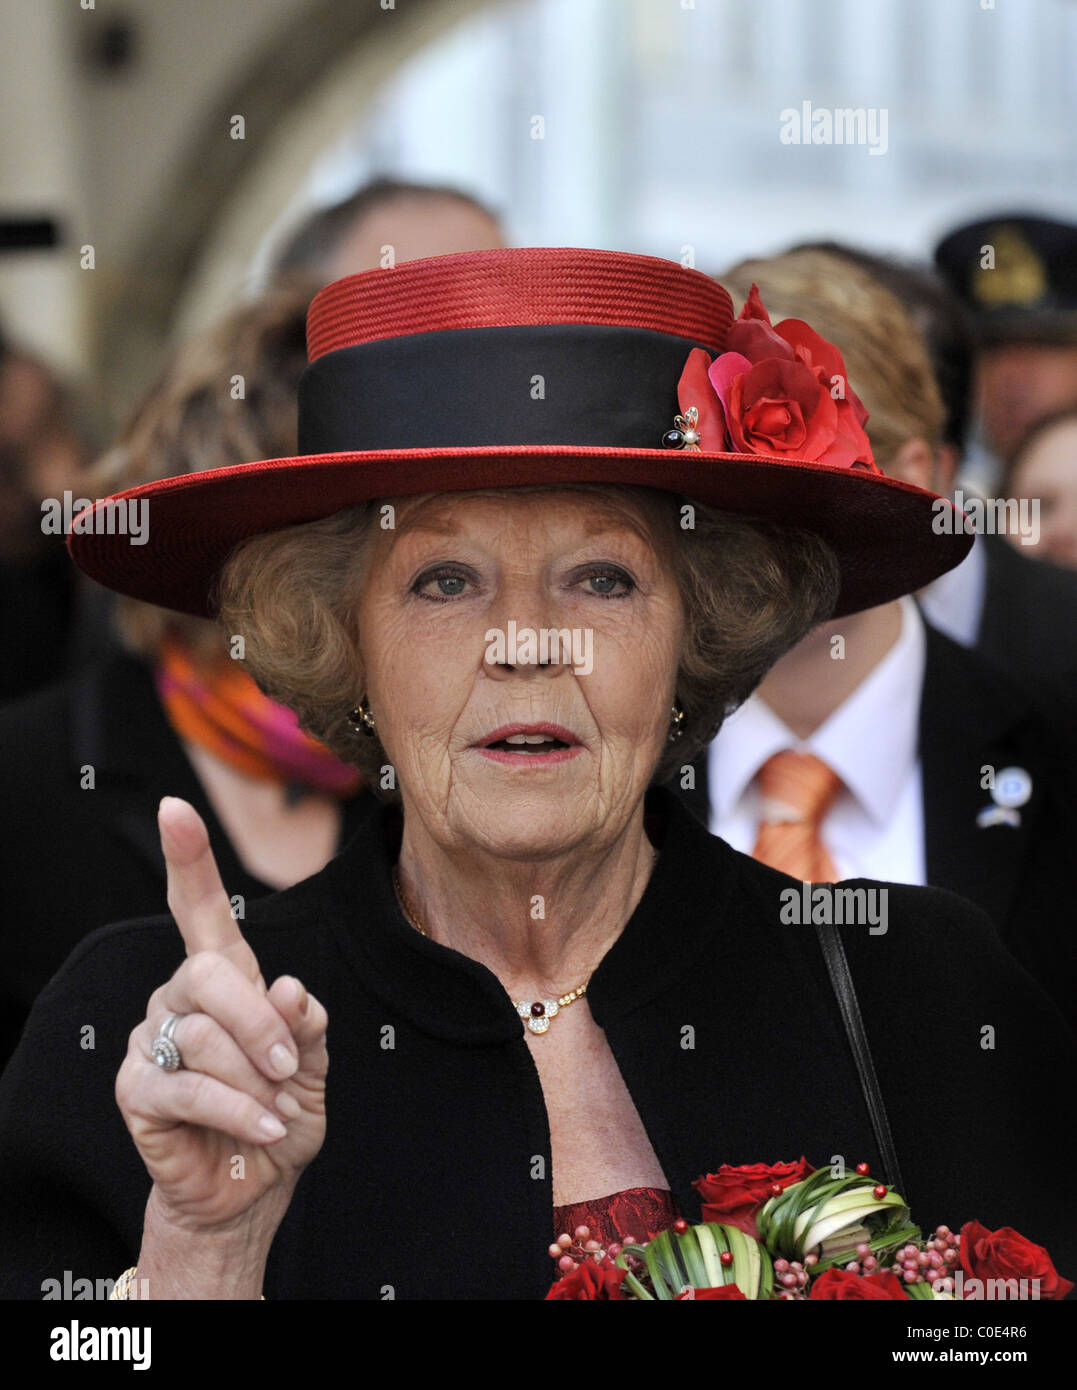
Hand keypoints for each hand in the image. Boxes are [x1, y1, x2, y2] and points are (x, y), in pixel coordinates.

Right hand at [115, 797, 327, 1279]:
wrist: (255, 1186)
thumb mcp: (313, 1061)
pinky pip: (191, 1090)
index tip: (175, 809)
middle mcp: (179, 997)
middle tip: (288, 1064)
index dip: (189, 860)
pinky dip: (240, 1111)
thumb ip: (306, 1021)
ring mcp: (152, 1040)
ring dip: (256, 1080)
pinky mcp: (137, 1090)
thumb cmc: (283, 1110)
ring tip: (275, 1108)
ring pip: (205, 1037)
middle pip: (209, 973)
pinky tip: (263, 1129)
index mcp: (224, 977)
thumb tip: (287, 987)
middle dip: (259, 1021)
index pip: (200, 909)